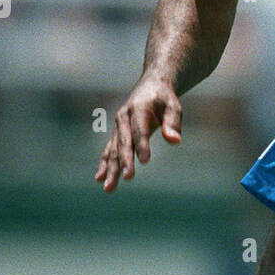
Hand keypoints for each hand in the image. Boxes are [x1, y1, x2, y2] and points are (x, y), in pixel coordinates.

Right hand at [95, 77, 181, 191]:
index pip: (140, 130)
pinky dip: (105, 164)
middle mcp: (123, 118)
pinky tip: (100, 179)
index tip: (145, 161)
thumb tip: (174, 141)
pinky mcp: (117, 134)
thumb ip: (173, 122)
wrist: (150, 86)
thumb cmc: (164, 99)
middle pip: (123, 142)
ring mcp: (118, 127)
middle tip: (127, 177)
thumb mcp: (173, 106)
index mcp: (138, 109)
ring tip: (108, 187)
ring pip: (113, 150)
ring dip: (111, 169)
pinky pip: (109, 150)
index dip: (142, 145)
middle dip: (124, 161)